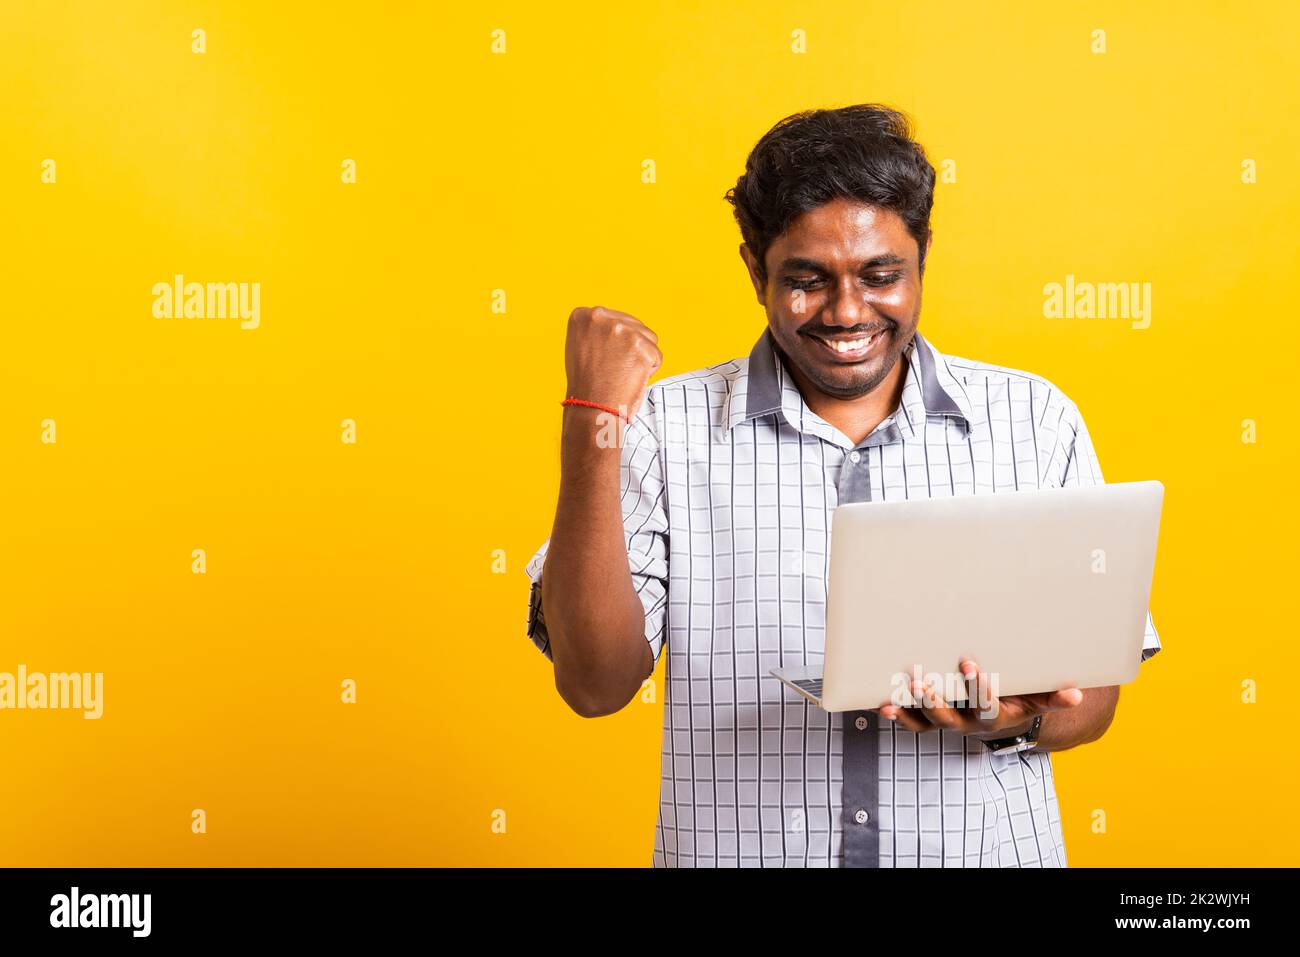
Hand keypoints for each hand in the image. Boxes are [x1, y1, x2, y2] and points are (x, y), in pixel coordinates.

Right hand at [564, 306, 661, 421]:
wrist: (591, 408)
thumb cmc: (587, 384)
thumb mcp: (581, 347)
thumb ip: (597, 331)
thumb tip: (616, 324)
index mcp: (583, 316)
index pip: (615, 319)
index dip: (615, 342)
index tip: (604, 358)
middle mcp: (600, 318)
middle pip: (634, 325)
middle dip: (630, 347)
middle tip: (615, 369)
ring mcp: (621, 330)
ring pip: (649, 337)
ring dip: (642, 356)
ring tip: (622, 373)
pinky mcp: (640, 346)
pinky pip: (656, 356)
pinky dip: (649, 371)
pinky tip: (630, 380)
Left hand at [876, 658, 1084, 738]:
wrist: (1008, 713)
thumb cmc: (1022, 695)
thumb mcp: (1038, 696)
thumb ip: (1054, 696)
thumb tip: (1078, 694)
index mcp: (997, 717)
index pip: (988, 707)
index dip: (979, 689)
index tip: (970, 665)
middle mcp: (970, 724)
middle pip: (950, 720)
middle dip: (935, 702)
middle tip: (920, 682)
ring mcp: (948, 722)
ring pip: (926, 723)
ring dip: (909, 710)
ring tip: (891, 699)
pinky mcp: (930, 719)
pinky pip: (911, 721)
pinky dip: (896, 714)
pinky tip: (881, 704)